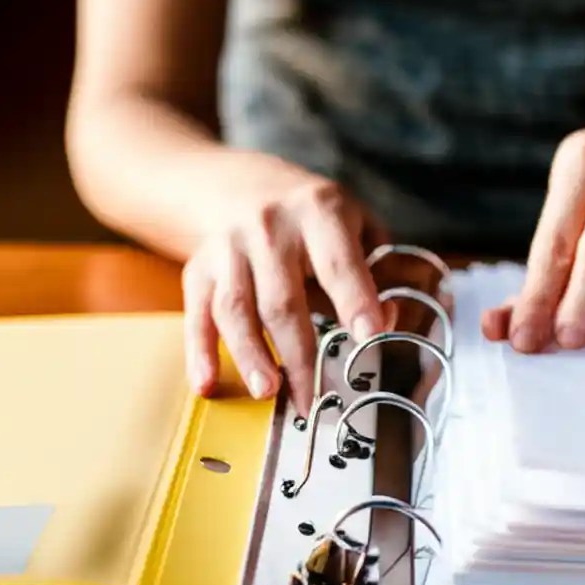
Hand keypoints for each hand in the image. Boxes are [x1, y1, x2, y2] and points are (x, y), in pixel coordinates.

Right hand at [181, 177, 386, 410]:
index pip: (338, 262)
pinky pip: (197, 313)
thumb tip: (388, 320)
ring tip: (267, 392)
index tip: (368, 334)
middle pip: (282, 299)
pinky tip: (208, 383)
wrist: (239, 185)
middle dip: (298, 354)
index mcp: (318, 212)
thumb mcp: (356, 224)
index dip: (354, 298)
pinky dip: (200, 351)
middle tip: (312, 399)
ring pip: (235, 309)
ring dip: (250, 355)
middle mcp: (269, 228)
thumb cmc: (312, 216)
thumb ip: (377, 270)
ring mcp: (229, 249)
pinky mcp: (199, 269)